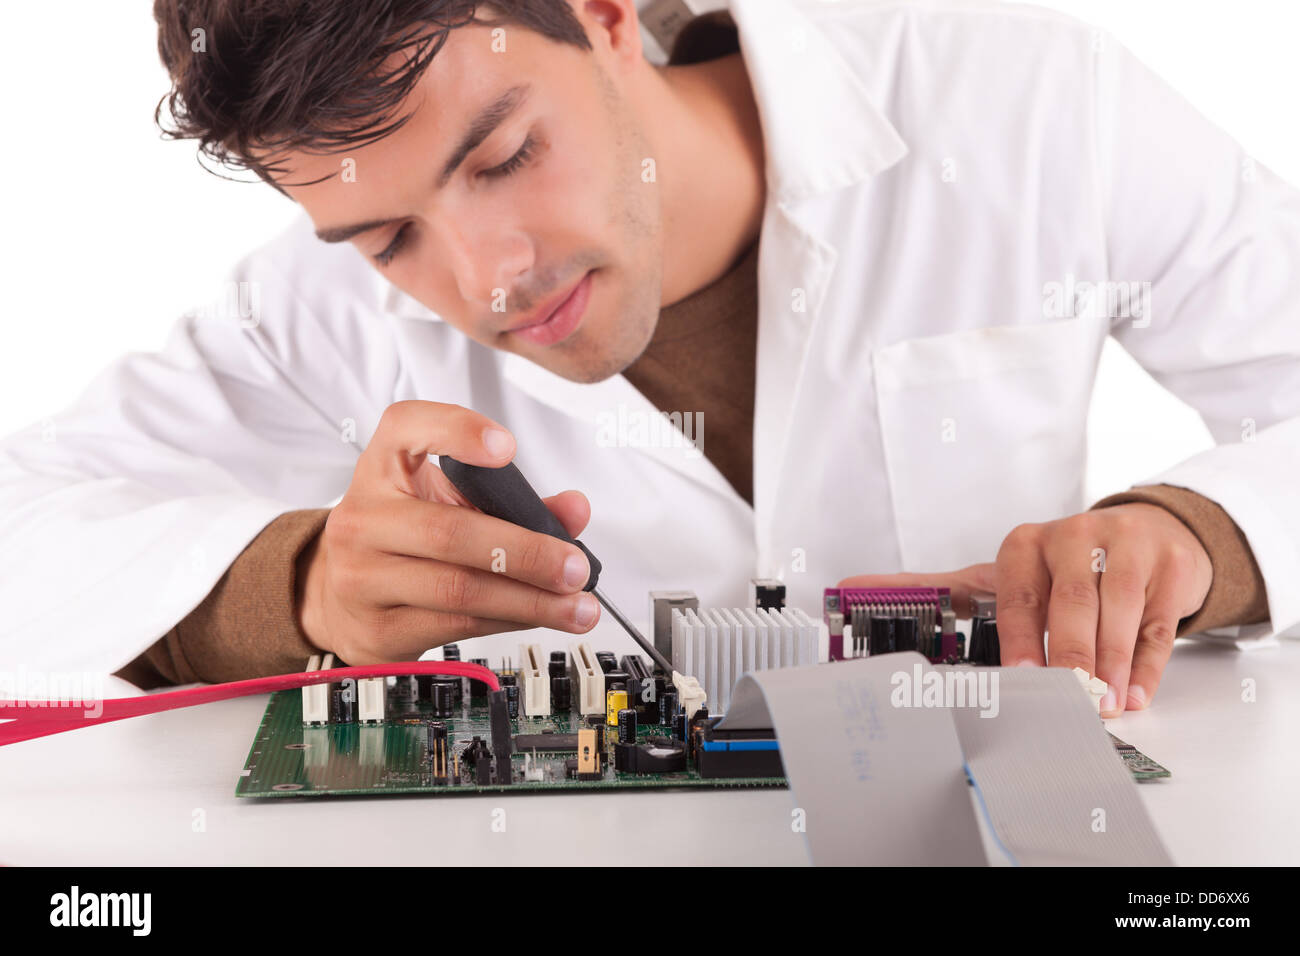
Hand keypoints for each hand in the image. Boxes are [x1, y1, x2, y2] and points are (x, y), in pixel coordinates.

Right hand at [295, 400, 599, 663]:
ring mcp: (364, 577)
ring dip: (530, 601)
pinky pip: (457, 626)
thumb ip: (511, 499)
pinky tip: (540, 616)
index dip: (457, 431)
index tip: (506, 448)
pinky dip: (509, 620)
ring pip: (459, 590)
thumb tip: (573, 511)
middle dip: (526, 553)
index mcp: (383, 467)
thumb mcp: (447, 500)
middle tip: (576, 567)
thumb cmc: (404, 536)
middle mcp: (364, 517)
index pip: (406, 427)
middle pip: (450, 534)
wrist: (336, 595)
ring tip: (576, 606)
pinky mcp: (378, 628)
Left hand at [838, 503, 1211, 716]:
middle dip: (1072, 654)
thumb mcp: (999, 577)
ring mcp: (1128, 545)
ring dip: (1112, 665)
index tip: (1021, 676)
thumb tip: (848, 590)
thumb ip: (933, 590)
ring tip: (1104, 704)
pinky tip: (1134, 693)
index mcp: (1025, 544)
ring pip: (1120, 612)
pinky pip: (1159, 623)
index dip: (1020, 637)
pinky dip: (1146, 665)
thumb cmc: (1062, 568)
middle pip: (1074, 602)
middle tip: (1073, 696)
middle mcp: (1074, 536)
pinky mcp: (1171, 564)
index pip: (1018, 592)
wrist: (1146, 535)